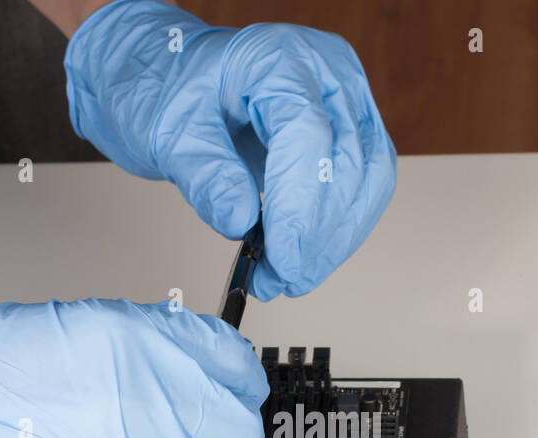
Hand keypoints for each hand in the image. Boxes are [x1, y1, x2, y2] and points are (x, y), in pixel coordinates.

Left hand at [64, 0, 396, 298]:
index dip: (299, 206)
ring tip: (290, 278)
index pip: (308, 134)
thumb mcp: (169, 132)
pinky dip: (337, 232)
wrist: (173, 81)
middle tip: (279, 280)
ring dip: (334, 242)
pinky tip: (304, 259)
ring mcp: (346, 101)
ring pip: (368, 181)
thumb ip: (205, 176)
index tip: (282, 260)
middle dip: (317, 235)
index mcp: (278, 58)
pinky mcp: (351, 133)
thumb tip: (239, 223)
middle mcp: (326, 72)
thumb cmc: (170, 91)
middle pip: (349, 162)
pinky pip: (363, 189)